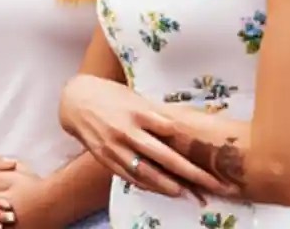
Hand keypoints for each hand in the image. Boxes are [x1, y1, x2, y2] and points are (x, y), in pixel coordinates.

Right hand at [60, 75, 238, 200]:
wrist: (74, 99)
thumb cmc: (110, 95)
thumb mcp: (135, 97)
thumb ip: (157, 112)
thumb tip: (185, 123)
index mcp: (138, 111)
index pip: (172, 132)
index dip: (192, 148)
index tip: (214, 159)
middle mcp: (127, 130)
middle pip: (164, 156)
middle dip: (190, 173)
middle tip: (213, 185)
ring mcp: (114, 146)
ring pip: (145, 171)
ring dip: (168, 185)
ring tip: (187, 194)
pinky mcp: (104, 157)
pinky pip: (128, 175)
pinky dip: (145, 185)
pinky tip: (161, 191)